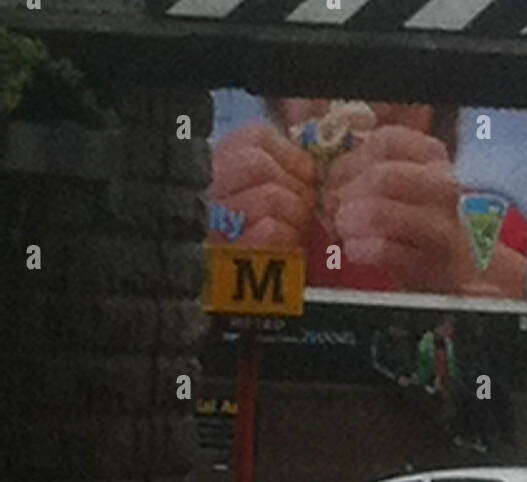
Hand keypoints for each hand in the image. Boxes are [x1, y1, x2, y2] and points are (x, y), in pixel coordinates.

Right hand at [210, 123, 317, 246]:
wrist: (227, 291)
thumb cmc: (255, 246)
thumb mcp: (258, 201)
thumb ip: (279, 177)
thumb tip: (312, 171)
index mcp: (216, 169)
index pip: (255, 139)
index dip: (292, 156)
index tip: (308, 176)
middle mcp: (206, 190)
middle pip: (257, 163)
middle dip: (295, 187)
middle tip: (304, 210)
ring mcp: (212, 222)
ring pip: (269, 195)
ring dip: (294, 215)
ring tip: (293, 232)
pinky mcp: (228, 254)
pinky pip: (270, 231)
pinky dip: (287, 240)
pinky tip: (285, 251)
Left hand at [323, 125, 467, 292]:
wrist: (451, 271)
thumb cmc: (415, 223)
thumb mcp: (396, 186)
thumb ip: (364, 172)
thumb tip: (331, 186)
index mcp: (432, 156)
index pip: (385, 141)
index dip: (350, 162)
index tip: (338, 183)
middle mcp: (442, 185)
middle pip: (381, 177)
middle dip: (346, 195)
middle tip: (335, 212)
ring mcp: (441, 226)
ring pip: (381, 212)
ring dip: (349, 222)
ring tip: (342, 231)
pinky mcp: (432, 264)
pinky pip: (384, 251)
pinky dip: (360, 250)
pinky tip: (354, 250)